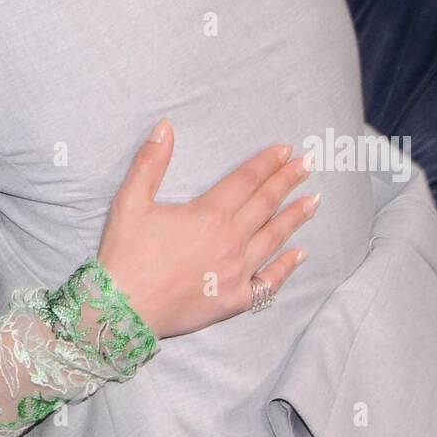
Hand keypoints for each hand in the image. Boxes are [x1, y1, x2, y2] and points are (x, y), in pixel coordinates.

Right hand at [96, 121, 318, 338]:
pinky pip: (269, 281)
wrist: (122, 309)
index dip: (266, 163)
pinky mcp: (235, 300)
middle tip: (308, 165)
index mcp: (208, 214)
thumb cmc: (125, 253)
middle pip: (265, 204)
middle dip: (288, 181)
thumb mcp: (130, 200)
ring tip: (314, 202)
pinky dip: (286, 267)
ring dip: (294, 217)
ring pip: (273, 238)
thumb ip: (150, 162)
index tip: (285, 149)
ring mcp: (236, 272)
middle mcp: (230, 240)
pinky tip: (299, 254)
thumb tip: (165, 126)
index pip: (246, 180)